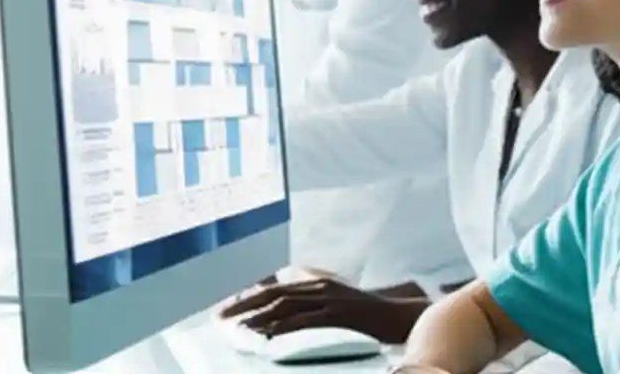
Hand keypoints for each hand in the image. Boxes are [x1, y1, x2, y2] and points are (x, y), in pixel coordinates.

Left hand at [219, 278, 426, 343]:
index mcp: (317, 283)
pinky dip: (284, 328)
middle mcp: (320, 286)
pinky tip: (269, 337)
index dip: (248, 297)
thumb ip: (312, 303)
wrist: (400, 316)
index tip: (225, 310)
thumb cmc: (367, 315)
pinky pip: (306, 320)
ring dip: (259, 318)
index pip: (275, 287)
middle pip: (274, 293)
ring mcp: (329, 298)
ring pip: (286, 305)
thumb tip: (283, 314)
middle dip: (244, 306)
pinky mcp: (339, 313)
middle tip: (219, 319)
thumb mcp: (336, 303)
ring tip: (238, 330)